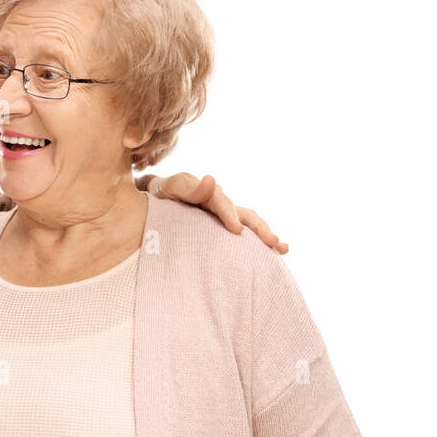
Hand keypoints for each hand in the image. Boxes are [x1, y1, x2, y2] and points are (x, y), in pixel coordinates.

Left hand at [146, 172, 287, 253]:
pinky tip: (271, 256)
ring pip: (248, 225)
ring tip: (281, 248)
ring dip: (265, 236)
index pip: (221, 202)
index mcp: (208, 193)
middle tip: (273, 242)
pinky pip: (242, 236)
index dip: (230, 215)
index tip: (236, 230)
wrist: (155, 199)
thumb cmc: (161, 195)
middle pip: (245, 215)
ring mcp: (224, 217)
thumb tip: (211, 179)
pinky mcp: (222, 229)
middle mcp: (221, 205)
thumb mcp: (169, 187)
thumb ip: (187, 187)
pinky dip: (255, 245)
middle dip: (259, 229)